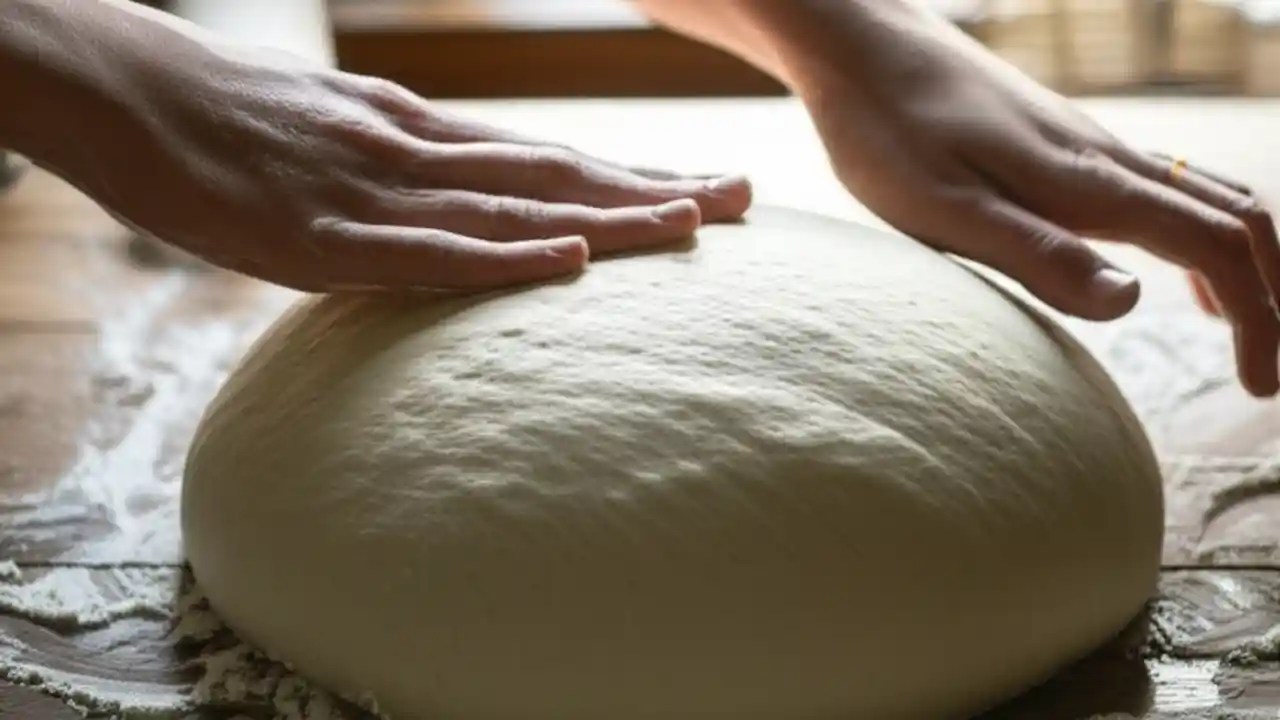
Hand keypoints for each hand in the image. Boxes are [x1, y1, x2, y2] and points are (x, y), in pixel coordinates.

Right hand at [43, 15, 750, 292]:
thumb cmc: (225, 118)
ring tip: (690, 225)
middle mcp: (418, 152)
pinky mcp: (322, 236)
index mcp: (422, 132)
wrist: (121, 91)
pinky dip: (502, 259)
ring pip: (511, 208)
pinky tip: (568, 264)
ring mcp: (374, 191)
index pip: (550, 157)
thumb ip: (406, 166)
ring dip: (604, 217)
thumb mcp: (337, 129)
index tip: (704, 186)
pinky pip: (427, 254)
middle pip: (556, 173)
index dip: (632, 172)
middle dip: (651, 188)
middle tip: (741, 200)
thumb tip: (461, 201)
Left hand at [785, 1, 1279, 395]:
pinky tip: (1179, 280)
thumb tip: (1133, 304)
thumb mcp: (945, 209)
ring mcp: (1093, 149)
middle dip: (1275, 295)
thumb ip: (1037, 255)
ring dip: (1248, 265)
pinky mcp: (1068, 148)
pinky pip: (1168, 190)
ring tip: (1250, 332)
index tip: (1260, 387)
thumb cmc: (887, 131)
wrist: (864, 49)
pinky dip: (1202, 238)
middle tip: (1272, 373)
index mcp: (1090, 184)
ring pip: (1211, 199)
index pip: (1216, 248)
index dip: (1258, 318)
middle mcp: (1109, 160)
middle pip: (1240, 218)